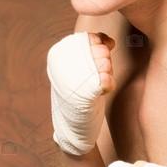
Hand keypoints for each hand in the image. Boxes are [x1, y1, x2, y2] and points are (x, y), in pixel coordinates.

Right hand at [46, 31, 114, 155]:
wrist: (74, 128)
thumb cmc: (80, 96)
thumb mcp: (81, 68)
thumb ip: (91, 51)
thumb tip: (109, 40)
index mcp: (57, 54)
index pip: (89, 37)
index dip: (101, 46)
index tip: (100, 59)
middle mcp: (61, 63)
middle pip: (100, 49)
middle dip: (106, 61)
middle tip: (99, 74)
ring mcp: (71, 77)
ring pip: (105, 63)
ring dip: (108, 73)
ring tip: (98, 83)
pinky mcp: (84, 93)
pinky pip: (107, 80)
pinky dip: (110, 85)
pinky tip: (103, 91)